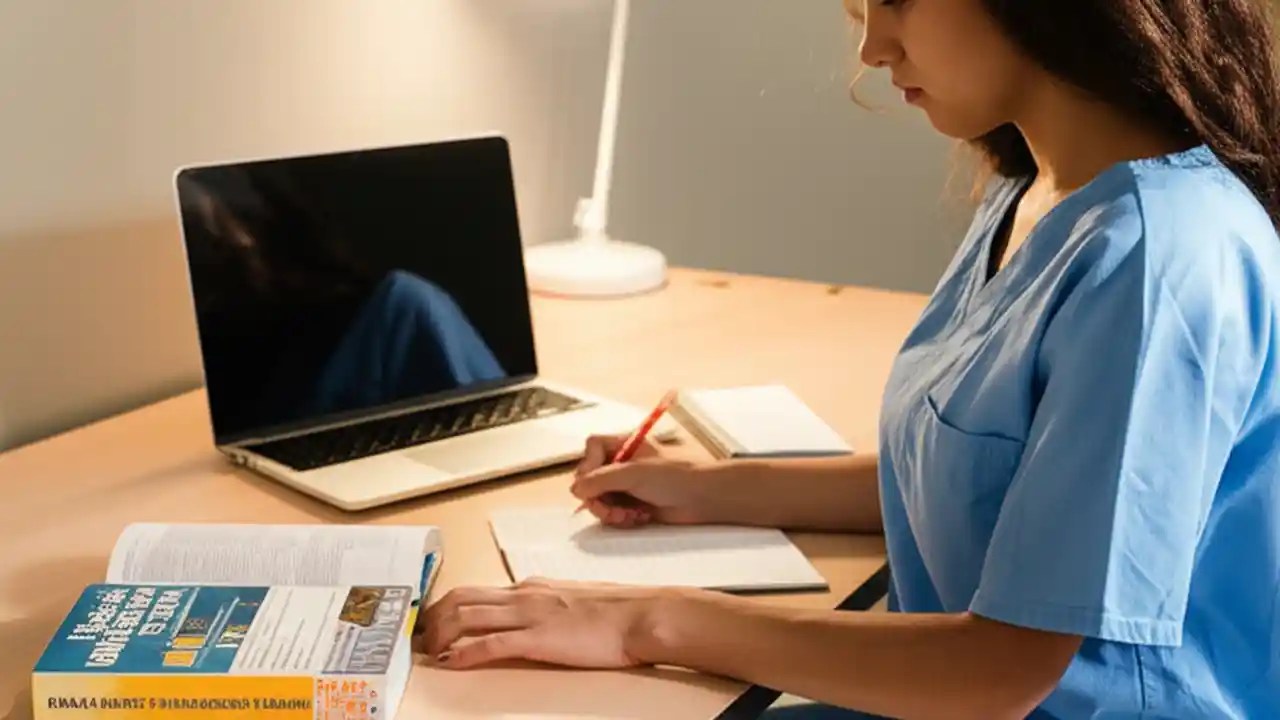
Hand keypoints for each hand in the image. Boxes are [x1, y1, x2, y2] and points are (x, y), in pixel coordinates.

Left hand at [414, 578, 668, 669]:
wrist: (641, 616)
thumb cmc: (616, 613)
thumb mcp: (571, 603)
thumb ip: (546, 608)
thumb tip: (531, 620)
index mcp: (532, 587)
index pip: (477, 591)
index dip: (446, 607)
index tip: (431, 624)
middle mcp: (524, 594)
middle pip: (461, 598)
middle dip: (432, 619)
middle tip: (419, 640)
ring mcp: (530, 614)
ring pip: (467, 616)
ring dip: (441, 635)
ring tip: (429, 653)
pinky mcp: (538, 637)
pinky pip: (490, 642)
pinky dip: (465, 653)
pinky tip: (451, 663)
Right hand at [573, 434, 715, 526]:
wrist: (705, 497)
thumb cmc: (676, 475)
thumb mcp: (634, 473)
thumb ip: (602, 479)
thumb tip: (575, 489)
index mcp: (625, 444)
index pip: (593, 448)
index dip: (588, 465)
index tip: (592, 482)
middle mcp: (624, 463)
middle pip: (591, 477)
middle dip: (597, 497)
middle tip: (607, 511)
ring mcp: (629, 484)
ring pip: (601, 498)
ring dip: (609, 511)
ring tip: (627, 516)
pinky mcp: (636, 504)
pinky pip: (614, 512)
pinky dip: (621, 518)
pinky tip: (637, 518)